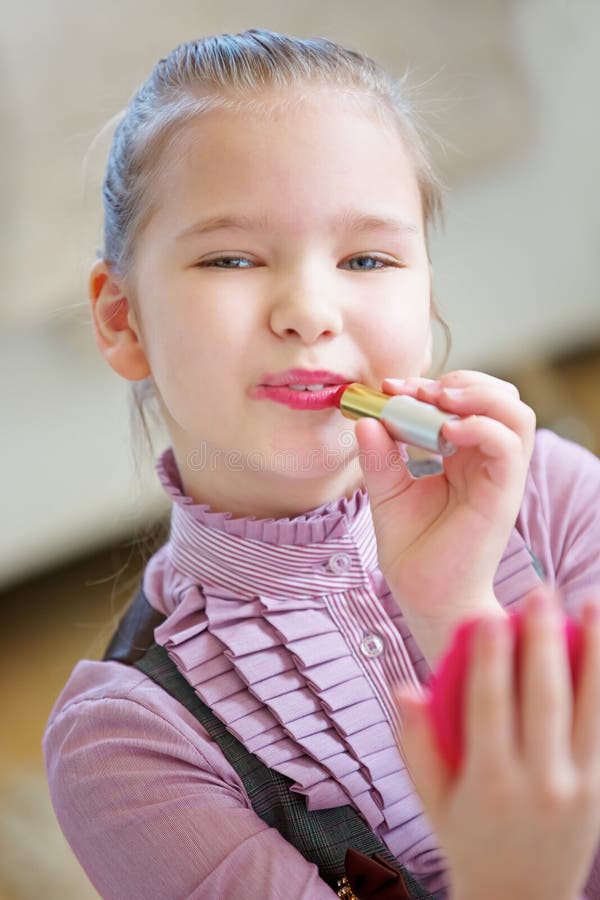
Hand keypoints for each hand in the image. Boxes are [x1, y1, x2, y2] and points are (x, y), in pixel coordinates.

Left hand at [354, 370, 535, 662]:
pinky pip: (510, 446)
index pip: (464, 401)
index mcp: (461, 455)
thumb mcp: (387, 492)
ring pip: (516, 412)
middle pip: (500, 396)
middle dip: (459, 380)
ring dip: (478, 395)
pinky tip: (447, 431)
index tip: (389, 388)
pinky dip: (482, 427)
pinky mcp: (503, 494)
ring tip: (438, 400)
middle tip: (416, 390)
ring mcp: (498, 475)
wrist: (424, 595)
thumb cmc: (412, 548)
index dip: (428, 385)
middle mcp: (485, 460)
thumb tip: (366, 419)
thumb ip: (379, 456)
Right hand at [396, 588, 599, 899]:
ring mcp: (579, 788)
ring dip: (591, 651)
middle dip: (541, 639)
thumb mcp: (431, 801)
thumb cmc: (467, 840)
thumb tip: (402, 688)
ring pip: (588, 707)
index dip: (489, 660)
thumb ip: (415, 744)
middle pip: (543, 698)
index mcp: (489, 784)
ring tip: (590, 603)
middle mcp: (540, 784)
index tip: (490, 616)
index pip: (489, 708)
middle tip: (540, 590)